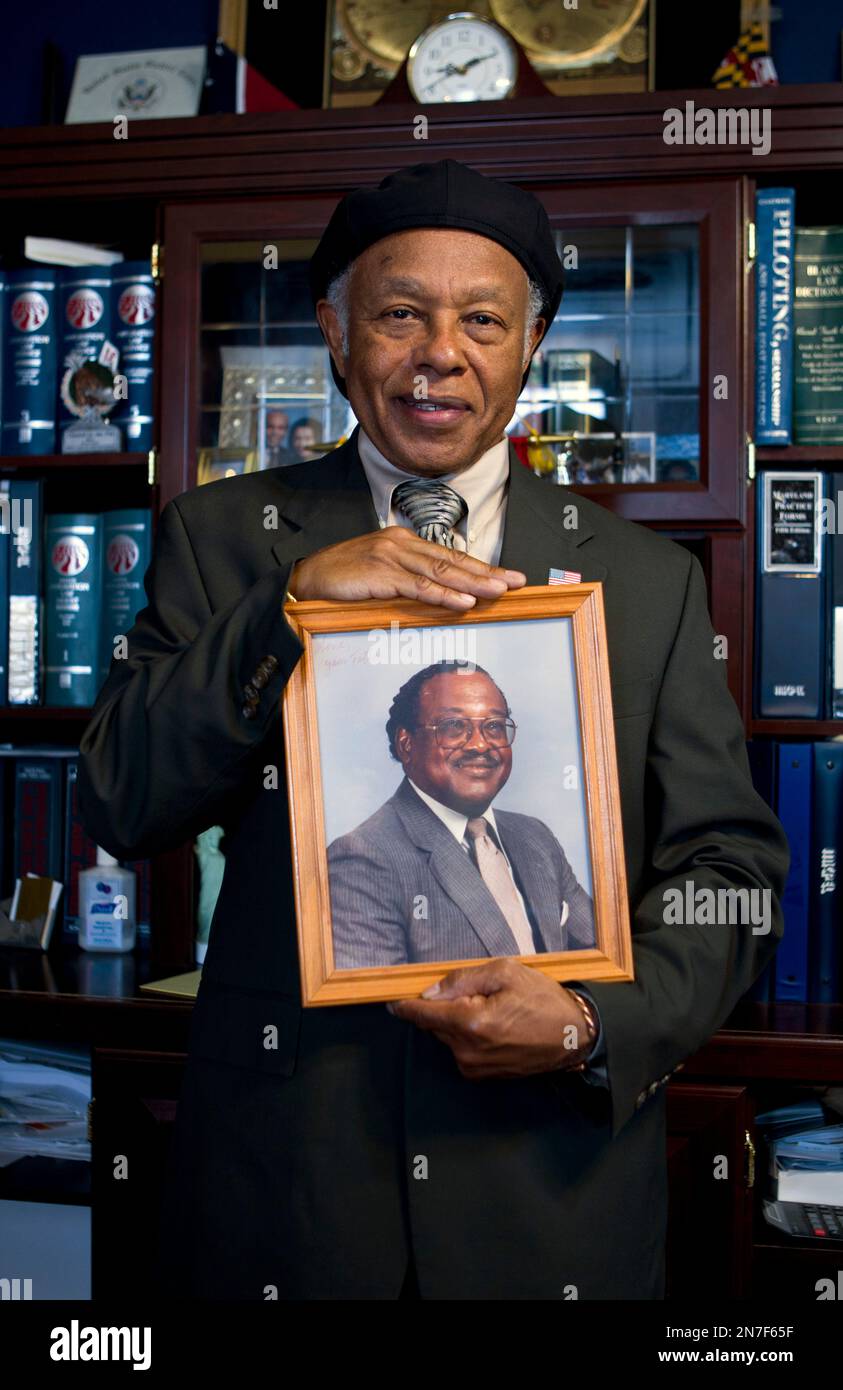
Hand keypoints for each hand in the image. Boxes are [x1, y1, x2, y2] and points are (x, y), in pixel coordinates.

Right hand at [289, 527, 525, 611]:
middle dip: (488, 572)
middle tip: (517, 581)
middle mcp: (401, 543)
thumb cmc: (344, 581)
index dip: (481, 567)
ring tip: (499, 591)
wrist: (305, 580)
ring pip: (441, 571)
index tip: (509, 577)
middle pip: (453, 560)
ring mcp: (391, 556)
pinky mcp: (380, 573)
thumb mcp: (381, 577)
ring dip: (473, 583)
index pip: (450, 556)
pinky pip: (418, 586)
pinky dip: (444, 594)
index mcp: (404, 542)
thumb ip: (409, 581)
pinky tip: (464, 601)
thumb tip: (442, 597)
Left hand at [387, 958, 593, 1078]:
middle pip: (434, 1024)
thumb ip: (462, 980)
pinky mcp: (482, 1075)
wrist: (574, 1036)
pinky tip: (494, 1024)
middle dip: (442, 1006)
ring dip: (457, 1020)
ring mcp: (475, 1067)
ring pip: (448, 1036)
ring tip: (491, 1008)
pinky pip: (461, 1049)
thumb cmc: (543, 1000)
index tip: (391, 1000)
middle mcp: (467, 1051)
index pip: (423, 1014)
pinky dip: (467, 1035)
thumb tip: (430, 992)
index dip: (404, 1005)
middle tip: (473, 991)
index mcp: (471, 1023)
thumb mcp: (505, 973)